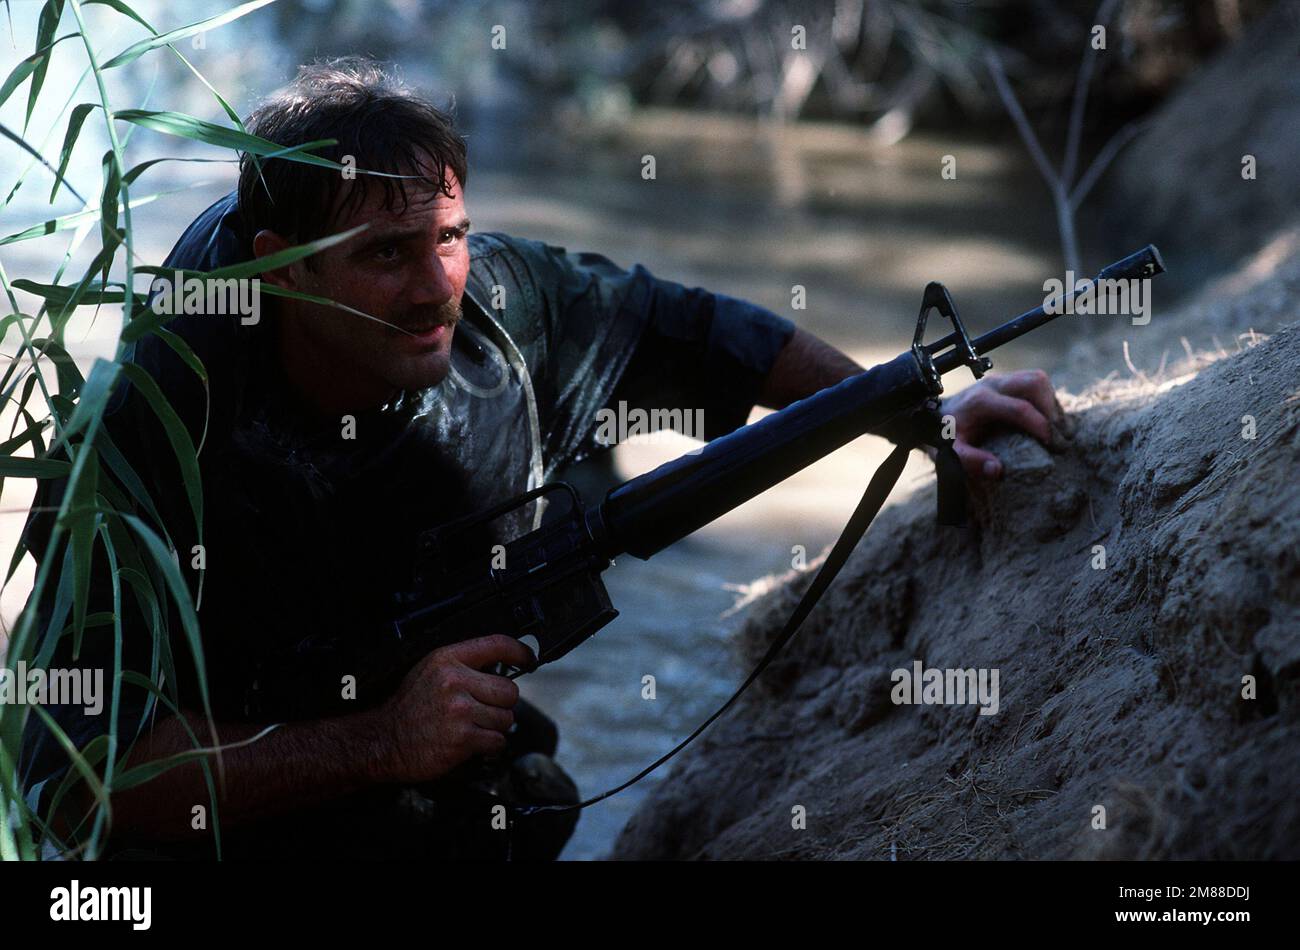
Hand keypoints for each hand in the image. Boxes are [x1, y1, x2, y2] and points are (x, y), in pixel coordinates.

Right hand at [373, 634, 536, 783]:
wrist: (384, 741)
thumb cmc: (409, 708)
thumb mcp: (430, 671)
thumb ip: (463, 664)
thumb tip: (501, 665)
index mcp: (447, 659)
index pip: (496, 644)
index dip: (519, 652)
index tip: (528, 659)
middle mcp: (454, 681)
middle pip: (509, 690)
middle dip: (502, 703)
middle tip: (484, 709)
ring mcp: (459, 710)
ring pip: (506, 718)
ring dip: (495, 726)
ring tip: (472, 726)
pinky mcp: (463, 738)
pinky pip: (498, 740)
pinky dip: (490, 745)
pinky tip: (471, 741)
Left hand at [939, 369, 1061, 481]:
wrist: (932, 417)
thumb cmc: (942, 435)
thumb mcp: (949, 452)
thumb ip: (970, 461)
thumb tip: (998, 470)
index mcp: (980, 401)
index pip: (1020, 408)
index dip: (1041, 426)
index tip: (1054, 446)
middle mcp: (992, 385)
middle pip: (1034, 382)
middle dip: (1053, 409)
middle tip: (1061, 437)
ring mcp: (1001, 381)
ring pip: (1037, 380)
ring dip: (1053, 404)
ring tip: (1059, 431)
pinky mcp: (1007, 383)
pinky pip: (1035, 384)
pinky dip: (1047, 401)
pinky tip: (1049, 423)